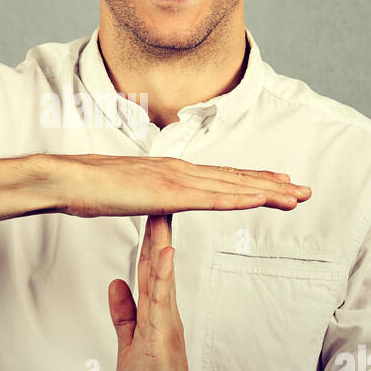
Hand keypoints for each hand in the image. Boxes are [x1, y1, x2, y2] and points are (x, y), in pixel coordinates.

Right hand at [51, 154, 310, 218]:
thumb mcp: (128, 194)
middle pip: (235, 178)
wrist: (66, 178)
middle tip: (305, 190)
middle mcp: (179, 170)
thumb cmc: (89, 189)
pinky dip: (238, 198)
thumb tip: (155, 200)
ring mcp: (175, 179)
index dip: (252, 180)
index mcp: (170, 171)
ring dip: (267, 191)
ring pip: (231, 186)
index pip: (220, 177)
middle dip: (273, 185)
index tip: (278, 183)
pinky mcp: (167, 193)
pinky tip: (260, 201)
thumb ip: (147, 196)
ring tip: (296, 197)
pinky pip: (210, 198)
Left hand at [108, 214, 204, 370]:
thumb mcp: (130, 342)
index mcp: (154, 313)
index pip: (149, 267)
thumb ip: (124, 313)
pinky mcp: (164, 338)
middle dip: (158, 229)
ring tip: (163, 212)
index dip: (147, 237)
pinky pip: (162, 301)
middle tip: (162, 192)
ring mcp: (165, 324)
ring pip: (162, 276)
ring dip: (161, 243)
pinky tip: (164, 254)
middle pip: (158, 264)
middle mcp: (163, 313)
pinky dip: (162, 276)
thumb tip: (115, 283)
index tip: (149, 207)